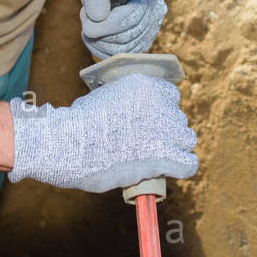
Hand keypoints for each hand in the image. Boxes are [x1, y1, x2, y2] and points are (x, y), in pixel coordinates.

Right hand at [6, 73, 196, 191]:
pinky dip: (183, 167)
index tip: (153, 123)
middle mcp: (159, 105)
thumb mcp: (104, 95)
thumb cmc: (77, 123)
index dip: (162, 111)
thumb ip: (125, 99)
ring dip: (176, 148)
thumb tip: (133, 111)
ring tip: (163, 157)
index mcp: (145, 86)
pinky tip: (175, 170)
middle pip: (178, 119)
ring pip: (186, 139)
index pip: (171, 96)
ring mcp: (163, 131)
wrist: (68, 145)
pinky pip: (188, 164)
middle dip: (167, 131)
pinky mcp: (163, 158)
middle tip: (151, 143)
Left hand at [79, 0, 166, 60]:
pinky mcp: (142, 40)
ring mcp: (150, 28)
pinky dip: (104, 52)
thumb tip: (98, 17)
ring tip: (89, 28)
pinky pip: (124, 55)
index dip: (105, 27)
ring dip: (100, 45)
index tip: (86, 27)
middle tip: (85, 23)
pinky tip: (94, 40)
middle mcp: (154, 12)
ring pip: (124, 50)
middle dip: (100, 36)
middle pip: (127, 38)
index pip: (129, 19)